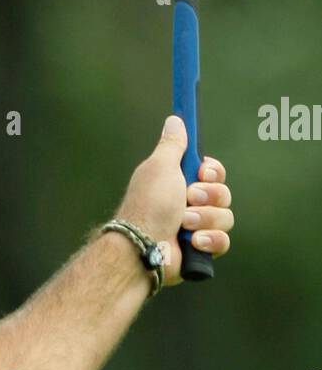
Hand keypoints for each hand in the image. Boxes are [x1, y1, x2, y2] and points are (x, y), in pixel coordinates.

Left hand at [115, 115, 234, 286]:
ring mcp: (197, 227)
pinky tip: (193, 241)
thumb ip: (173, 145)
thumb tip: (175, 120)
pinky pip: (223, 241)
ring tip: (183, 223)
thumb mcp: (161, 167)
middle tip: (189, 198)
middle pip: (223, 192)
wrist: (143, 247)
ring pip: (226, 216)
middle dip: (209, 195)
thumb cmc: (149, 204)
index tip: (203, 171)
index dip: (212, 171)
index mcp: (180, 183)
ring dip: (205, 218)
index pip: (212, 172)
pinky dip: (210, 240)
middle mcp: (189, 204)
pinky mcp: (201, 250)